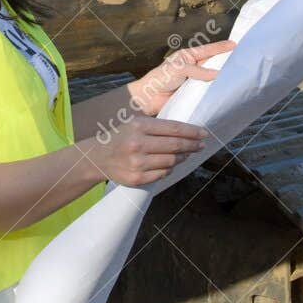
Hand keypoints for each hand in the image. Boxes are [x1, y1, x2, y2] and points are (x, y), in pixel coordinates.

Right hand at [82, 114, 208, 187]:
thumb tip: (187, 132)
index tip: (204, 133)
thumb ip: (157, 127)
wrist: (98, 157)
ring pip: (171, 161)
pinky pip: (162, 174)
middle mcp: (137, 144)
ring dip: (182, 158)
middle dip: (192, 145)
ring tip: (187, 154)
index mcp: (138, 125)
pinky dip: (170, 169)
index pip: (174, 129)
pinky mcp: (136, 178)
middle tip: (201, 145)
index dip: (192, 132)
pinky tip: (171, 164)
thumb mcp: (135, 124)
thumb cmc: (121, 137)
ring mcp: (137, 163)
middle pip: (175, 146)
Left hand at [125, 39, 235, 115]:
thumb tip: (218, 74)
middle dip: (224, 61)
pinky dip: (215, 91)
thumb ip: (198, 71)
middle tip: (242, 60)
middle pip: (212, 63)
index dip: (221, 47)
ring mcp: (193, 81)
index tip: (235, 44)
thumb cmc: (160, 78)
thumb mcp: (179, 70)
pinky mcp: (193, 94)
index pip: (208, 50)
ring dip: (221, 78)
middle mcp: (192, 67)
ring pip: (211, 78)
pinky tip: (225, 92)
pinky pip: (207, 91)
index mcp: (187, 56)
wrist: (148, 98)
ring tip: (238, 76)